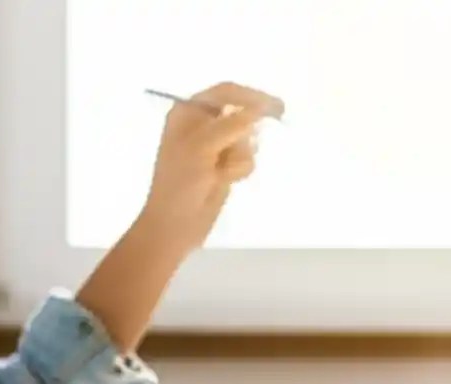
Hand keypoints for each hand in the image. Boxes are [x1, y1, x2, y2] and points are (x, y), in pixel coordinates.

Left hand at [74, 81, 283, 351]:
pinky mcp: (224, 166)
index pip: (225, 92)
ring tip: (224, 171)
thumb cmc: (181, 182)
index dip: (250, 96)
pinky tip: (227, 180)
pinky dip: (241, 168)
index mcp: (187, 112)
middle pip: (239, 113)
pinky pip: (246, 158)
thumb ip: (231, 125)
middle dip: (246, 130)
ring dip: (241, 154)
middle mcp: (201, 125)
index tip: (275, 107)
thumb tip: (258, 110)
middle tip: (273, 128)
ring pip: (246, 138)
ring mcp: (214, 147)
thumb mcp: (202, 146)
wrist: (175, 224)